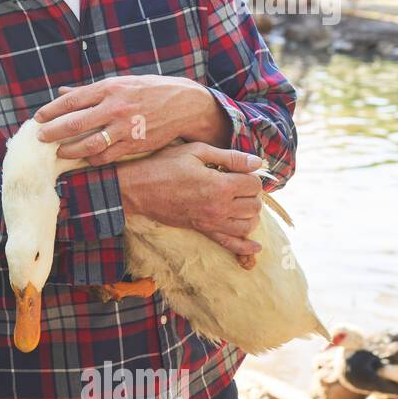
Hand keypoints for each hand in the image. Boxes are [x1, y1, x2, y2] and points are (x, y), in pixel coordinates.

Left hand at [33, 75, 231, 164]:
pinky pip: (106, 156)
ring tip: (59, 151)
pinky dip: (92, 158)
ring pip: (89, 143)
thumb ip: (90, 91)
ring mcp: (125, 128)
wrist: (184, 104)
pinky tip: (84, 158)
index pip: (72, 100)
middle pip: (76, 123)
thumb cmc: (148, 90)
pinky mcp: (134, 144)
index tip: (38, 118)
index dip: (52, 110)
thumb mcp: (120, 83)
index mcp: (109, 88)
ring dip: (70, 149)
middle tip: (40, 138)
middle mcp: (115, 107)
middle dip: (53, 132)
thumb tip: (62, 92)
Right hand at [118, 142, 264, 266]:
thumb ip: (230, 157)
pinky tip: (254, 247)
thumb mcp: (196, 151)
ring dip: (249, 213)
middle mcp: (220, 207)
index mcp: (220, 185)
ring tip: (239, 202)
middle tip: (237, 183)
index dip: (250, 175)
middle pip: (255, 205)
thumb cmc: (165, 166)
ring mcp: (212, 222)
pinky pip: (229, 244)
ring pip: (248, 224)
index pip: (254, 184)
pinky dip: (244, 247)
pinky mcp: (203, 230)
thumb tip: (258, 163)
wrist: (139, 189)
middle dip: (251, 193)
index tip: (237, 170)